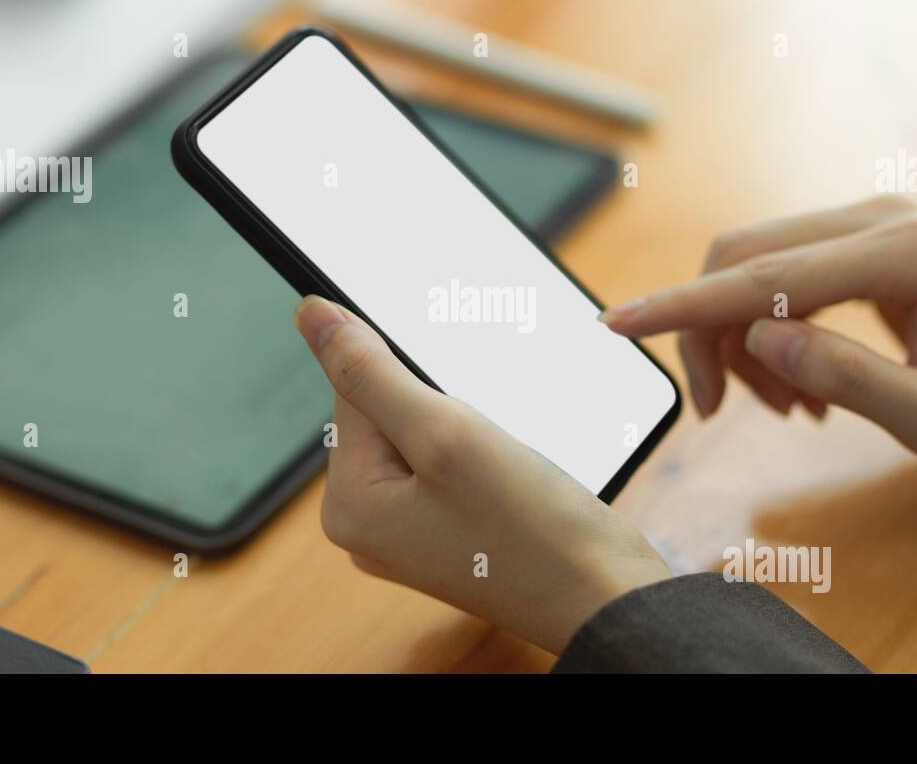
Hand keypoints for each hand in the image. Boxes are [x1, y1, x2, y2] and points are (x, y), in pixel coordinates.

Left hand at [292, 296, 671, 653]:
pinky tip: (509, 483)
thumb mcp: (444, 434)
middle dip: (443, 411)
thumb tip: (311, 316)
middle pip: (386, 414)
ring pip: (422, 435)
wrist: (605, 601)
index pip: (354, 392)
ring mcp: (404, 532)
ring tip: (502, 473)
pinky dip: (480, 458)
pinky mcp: (444, 532)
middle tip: (487, 454)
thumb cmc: (532, 531)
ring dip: (466, 434)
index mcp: (347, 505)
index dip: (413, 381)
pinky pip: (446, 466)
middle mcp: (365, 525)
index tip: (457, 416)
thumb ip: (371, 372)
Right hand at [599, 196, 916, 463]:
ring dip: (736, 341)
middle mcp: (878, 218)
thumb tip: (760, 341)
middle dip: (707, 333)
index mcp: (904, 252)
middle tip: (718, 409)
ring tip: (779, 408)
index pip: (765, 275)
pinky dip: (759, 332)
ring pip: (748, 266)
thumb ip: (851, 379)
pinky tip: (791, 384)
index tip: (618, 322)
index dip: (685, 306)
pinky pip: (771, 276)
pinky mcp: (852, 240)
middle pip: (742, 258)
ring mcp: (864, 222)